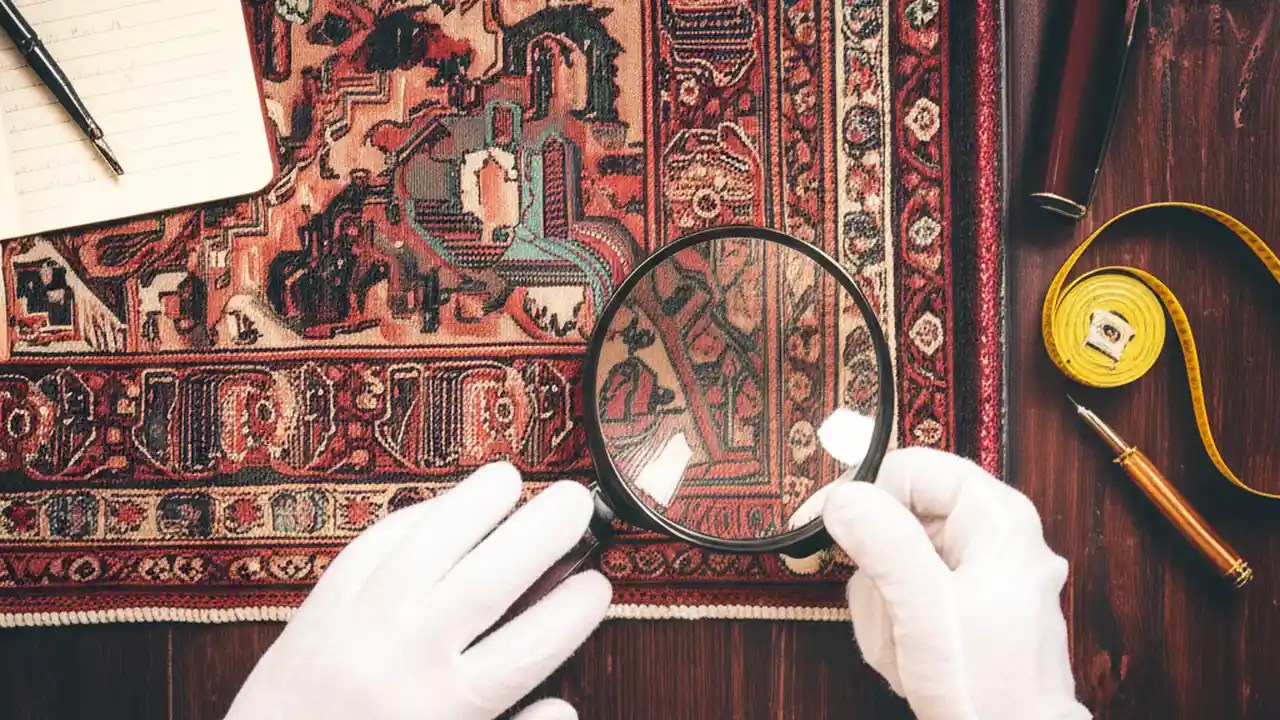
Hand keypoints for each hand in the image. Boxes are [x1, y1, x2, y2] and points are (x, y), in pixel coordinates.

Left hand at [226, 463, 610, 719]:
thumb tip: (567, 708)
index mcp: (446, 706)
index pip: (530, 647)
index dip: (573, 609)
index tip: (599, 583)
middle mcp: (407, 656)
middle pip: (490, 581)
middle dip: (541, 533)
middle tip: (578, 501)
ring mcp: (362, 621)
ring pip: (429, 545)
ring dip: (476, 504)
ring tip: (514, 477)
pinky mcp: (325, 599)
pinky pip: (376, 544)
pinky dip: (417, 517)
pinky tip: (450, 503)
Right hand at [821, 447, 1088, 719]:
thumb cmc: (985, 687)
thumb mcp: (925, 609)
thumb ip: (884, 542)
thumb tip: (842, 496)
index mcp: (997, 519)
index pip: (914, 469)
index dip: (870, 494)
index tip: (829, 527)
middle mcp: (990, 538)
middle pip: (897, 518)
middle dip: (878, 572)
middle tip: (891, 612)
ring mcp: (975, 575)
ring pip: (892, 561)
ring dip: (883, 609)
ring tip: (908, 646)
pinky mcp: (959, 608)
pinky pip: (902, 597)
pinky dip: (894, 628)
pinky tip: (912, 656)